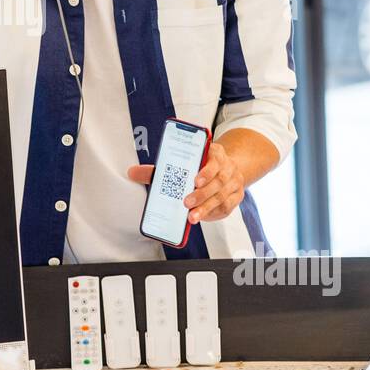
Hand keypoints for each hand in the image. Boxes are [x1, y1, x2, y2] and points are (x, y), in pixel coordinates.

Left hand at [126, 141, 244, 224]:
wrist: (225, 168)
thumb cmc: (198, 166)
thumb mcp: (181, 163)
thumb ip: (157, 169)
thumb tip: (132, 173)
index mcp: (214, 152)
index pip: (214, 159)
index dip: (206, 170)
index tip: (195, 180)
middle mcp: (227, 166)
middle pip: (218, 181)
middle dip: (202, 194)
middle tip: (186, 203)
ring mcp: (234, 182)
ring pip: (222, 196)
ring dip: (206, 207)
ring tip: (192, 217)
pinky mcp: (236, 196)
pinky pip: (228, 206)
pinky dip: (214, 213)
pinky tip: (203, 217)